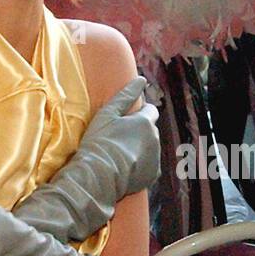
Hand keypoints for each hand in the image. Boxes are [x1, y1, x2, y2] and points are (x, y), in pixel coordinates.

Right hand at [76, 76, 160, 195]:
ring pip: (150, 148)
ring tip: (120, 155)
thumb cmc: (100, 142)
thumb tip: (141, 79)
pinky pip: (150, 166)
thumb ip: (126, 95)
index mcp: (145, 122)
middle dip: (140, 132)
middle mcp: (155, 138)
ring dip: (141, 149)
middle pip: (150, 131)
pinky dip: (142, 166)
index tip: (127, 120)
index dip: (139, 114)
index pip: (150, 111)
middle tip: (119, 139)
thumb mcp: (108, 114)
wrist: (99, 176)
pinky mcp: (153, 175)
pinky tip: (126, 168)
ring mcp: (156, 158)